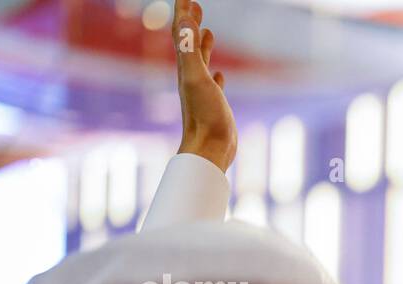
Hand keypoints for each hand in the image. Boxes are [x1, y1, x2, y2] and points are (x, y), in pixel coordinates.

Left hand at [173, 0, 235, 171]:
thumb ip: (190, 48)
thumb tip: (186, 20)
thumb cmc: (203, 116)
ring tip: (209, 31)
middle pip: (188, 43)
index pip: (182, 32)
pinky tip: (220, 74)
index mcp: (185, 67)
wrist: (209, 150)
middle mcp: (191, 76)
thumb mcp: (196, 77)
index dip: (183, 12)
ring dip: (203, 44)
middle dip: (190, 22)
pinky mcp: (214, 106)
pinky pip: (213, 84)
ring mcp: (203, 91)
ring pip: (201, 61)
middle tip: (195, 4)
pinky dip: (216, 74)